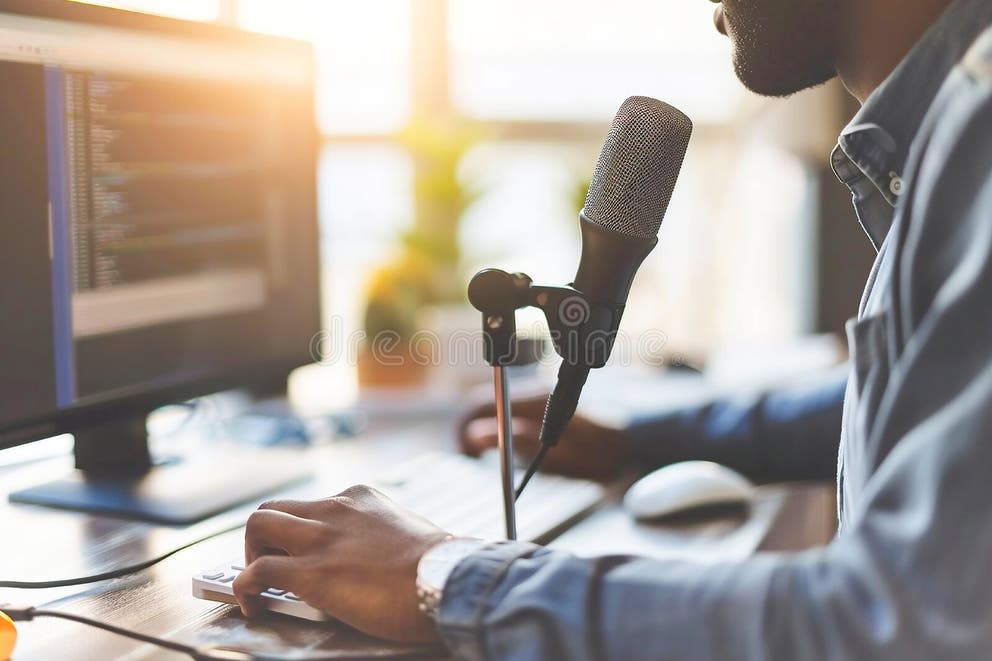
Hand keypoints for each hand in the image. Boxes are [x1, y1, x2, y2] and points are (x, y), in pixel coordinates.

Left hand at [232, 486, 450, 642]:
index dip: (301, 531)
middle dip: (264, 536)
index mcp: (359, 499)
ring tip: (258, 582)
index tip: (302, 551)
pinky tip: (253, 604)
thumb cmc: (438, 565)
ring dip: (249, 553)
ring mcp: (320, 539)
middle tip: (272, 563)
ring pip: (257, 525)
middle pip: (275, 508)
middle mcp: (334, 509)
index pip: (313, 504)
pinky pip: (257, 572)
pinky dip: (245, 587)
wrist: (446, 579)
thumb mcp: (406, 532)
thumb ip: (381, 535)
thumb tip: (377, 557)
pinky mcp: (311, 573)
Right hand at [458, 384, 630, 479]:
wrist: (639, 438)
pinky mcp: (546, 404)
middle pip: (485, 402)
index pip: (482, 404)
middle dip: (470, 427)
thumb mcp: (564, 456)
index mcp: (534, 401)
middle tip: (471, 456)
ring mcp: (540, 396)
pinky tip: (508, 444)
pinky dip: (499, 425)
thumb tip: (480, 435)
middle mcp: (534, 392)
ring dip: (484, 426)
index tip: (464, 451)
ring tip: (485, 454)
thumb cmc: (606, 451)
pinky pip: (511, 410)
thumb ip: (522, 443)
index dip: (465, 427)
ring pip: (497, 406)